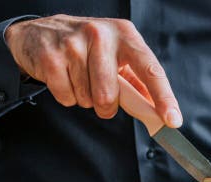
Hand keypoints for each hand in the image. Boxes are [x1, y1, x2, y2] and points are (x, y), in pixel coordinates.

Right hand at [5, 15, 180, 124]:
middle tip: (99, 91)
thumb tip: (158, 110)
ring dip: (85, 99)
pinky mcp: (51, 57)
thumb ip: (138, 82)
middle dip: (106, 105)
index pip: (151, 70)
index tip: (172, 119)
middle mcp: (101, 34)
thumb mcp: (116, 56)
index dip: (163, 98)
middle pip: (110, 95)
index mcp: (125, 35)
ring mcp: (73, 44)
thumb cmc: (86, 48)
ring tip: (79, 78)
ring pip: (88, 99)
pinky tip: (64, 77)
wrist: (39, 34)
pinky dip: (67, 96)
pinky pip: (67, 97)